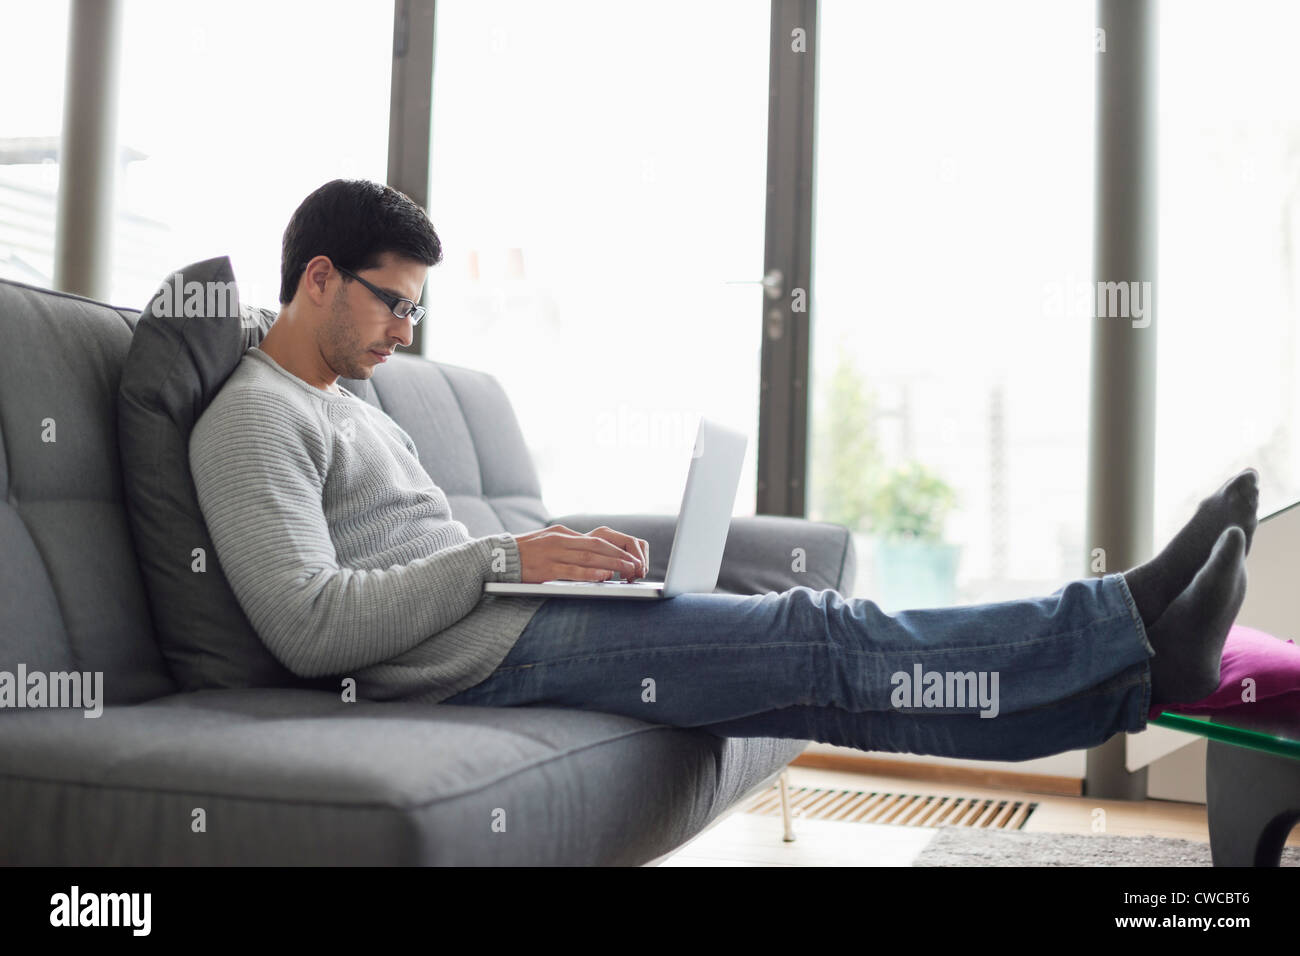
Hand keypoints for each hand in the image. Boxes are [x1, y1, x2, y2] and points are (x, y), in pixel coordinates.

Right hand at [512, 524, 649, 583]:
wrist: (495, 557)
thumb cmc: (524, 552)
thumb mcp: (548, 541)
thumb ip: (568, 545)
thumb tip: (592, 553)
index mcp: (562, 533)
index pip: (595, 540)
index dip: (615, 549)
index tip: (631, 558)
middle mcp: (559, 541)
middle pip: (596, 547)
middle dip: (619, 556)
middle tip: (636, 565)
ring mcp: (552, 554)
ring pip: (587, 558)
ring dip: (610, 565)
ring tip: (627, 571)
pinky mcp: (545, 569)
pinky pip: (571, 572)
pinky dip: (589, 574)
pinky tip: (602, 577)